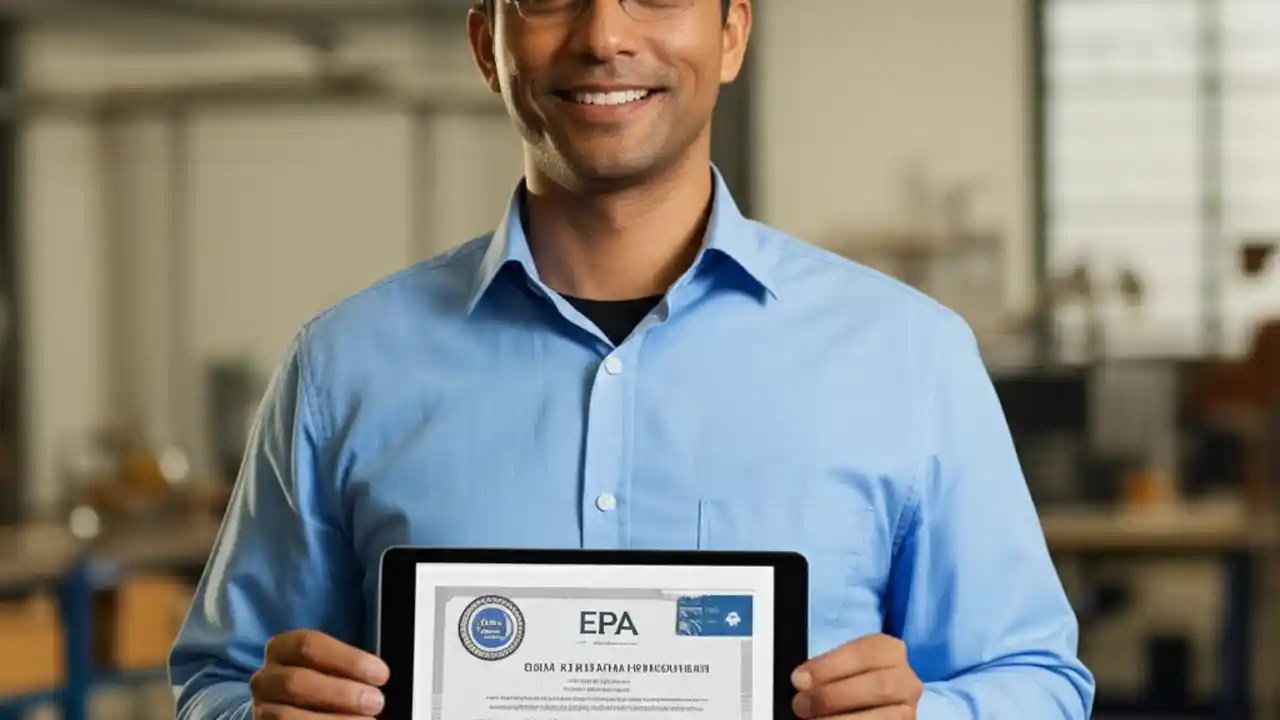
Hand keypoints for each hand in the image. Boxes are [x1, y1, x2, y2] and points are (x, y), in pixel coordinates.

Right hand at [250, 629, 389, 718]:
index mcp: (282, 649)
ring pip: (286, 717)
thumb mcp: (331, 668)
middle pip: (296, 681)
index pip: (309, 645)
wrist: (292, 710)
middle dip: (341, 693)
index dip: (347, 659)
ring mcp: (260, 710)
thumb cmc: (322, 684)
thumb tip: (379, 676)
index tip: (381, 674)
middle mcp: (265, 678)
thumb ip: (350, 670)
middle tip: (376, 702)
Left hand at [790, 634, 922, 718]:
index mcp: (890, 651)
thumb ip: (827, 670)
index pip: (864, 653)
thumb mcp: (842, 666)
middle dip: (834, 696)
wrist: (869, 703)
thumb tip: (802, 680)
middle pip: (878, 686)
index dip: (830, 666)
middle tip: (801, 704)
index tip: (799, 679)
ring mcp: (909, 709)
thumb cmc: (849, 679)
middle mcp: (907, 680)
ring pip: (882, 717)